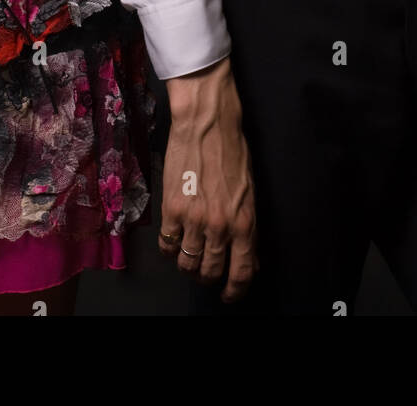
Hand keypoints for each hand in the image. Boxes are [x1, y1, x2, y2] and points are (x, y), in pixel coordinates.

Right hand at [159, 57, 257, 301]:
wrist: (207, 122)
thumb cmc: (232, 150)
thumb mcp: (250, 191)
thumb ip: (248, 225)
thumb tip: (248, 256)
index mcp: (244, 222)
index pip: (242, 272)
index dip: (235, 289)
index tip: (230, 294)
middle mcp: (220, 226)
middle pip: (211, 272)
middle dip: (209, 277)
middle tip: (206, 271)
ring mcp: (193, 219)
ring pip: (187, 263)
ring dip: (188, 265)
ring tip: (189, 256)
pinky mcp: (171, 209)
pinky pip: (167, 246)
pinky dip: (169, 250)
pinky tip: (174, 241)